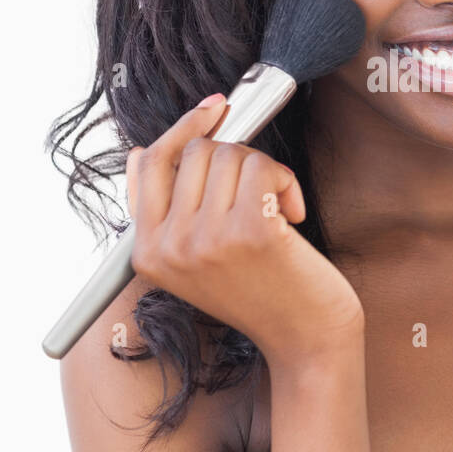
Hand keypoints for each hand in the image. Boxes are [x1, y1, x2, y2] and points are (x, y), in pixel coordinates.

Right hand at [126, 94, 364, 370]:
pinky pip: (263, 166)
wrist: (305, 341)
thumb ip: (171, 209)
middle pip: (195, 151)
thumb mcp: (196, 258)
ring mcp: (207, 240)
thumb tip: (150, 147)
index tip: (213, 110)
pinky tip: (294, 214)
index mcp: (147, 253)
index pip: (148, 164)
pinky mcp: (250, 232)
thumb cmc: (260, 291)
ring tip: (275, 212)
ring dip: (264, 172)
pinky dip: (286, 181)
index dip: (183, 128)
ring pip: (232, 154)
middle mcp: (170, 247)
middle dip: (236, 160)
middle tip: (258, 194)